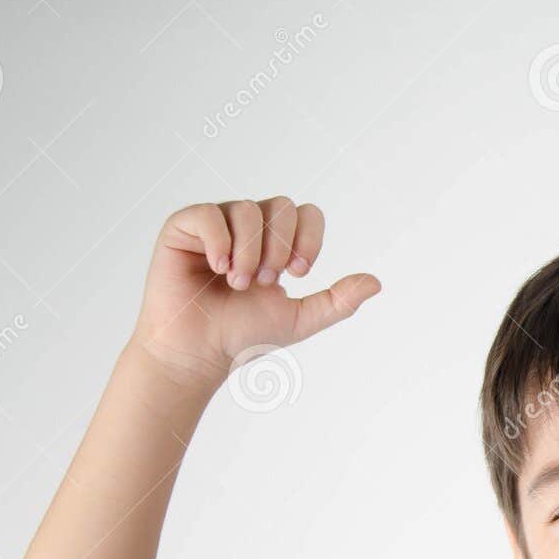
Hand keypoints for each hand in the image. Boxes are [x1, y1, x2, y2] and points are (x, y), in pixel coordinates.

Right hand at [130, 197, 380, 391]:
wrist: (199, 352)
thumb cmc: (244, 335)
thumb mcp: (300, 319)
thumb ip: (337, 301)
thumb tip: (376, 282)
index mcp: (276, 242)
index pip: (306, 213)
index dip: (309, 238)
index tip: (298, 274)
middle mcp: (247, 226)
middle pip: (281, 206)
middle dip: (280, 247)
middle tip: (265, 281)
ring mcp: (215, 225)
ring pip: (248, 209)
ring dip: (250, 252)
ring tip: (239, 283)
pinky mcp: (182, 229)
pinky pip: (208, 214)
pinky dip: (219, 242)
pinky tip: (219, 269)